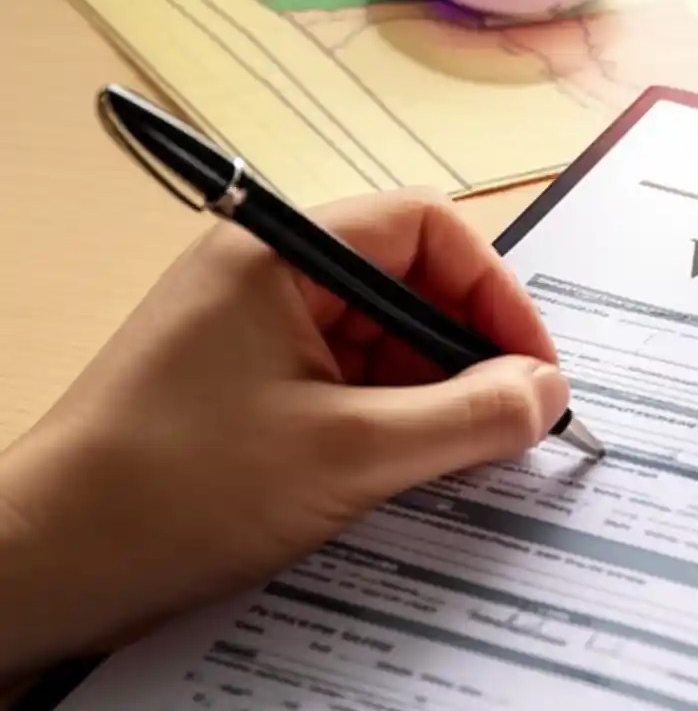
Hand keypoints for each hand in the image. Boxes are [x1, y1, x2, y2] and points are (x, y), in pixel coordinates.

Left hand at [0, 188, 570, 678]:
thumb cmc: (181, 491)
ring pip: (379, 340)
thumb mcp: (351, 454)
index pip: (425, 229)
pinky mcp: (248, 383)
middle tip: (510, 424)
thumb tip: (549, 392)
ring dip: (431, 393)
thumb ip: (467, 418)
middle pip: (406, 285)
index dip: (493, 292)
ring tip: (462, 458)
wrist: (50, 566)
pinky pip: (346, 380)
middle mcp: (269, 275)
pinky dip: (390, 418)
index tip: (535, 367)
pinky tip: (410, 468)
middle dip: (468, 352)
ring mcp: (254, 330)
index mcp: (282, 253)